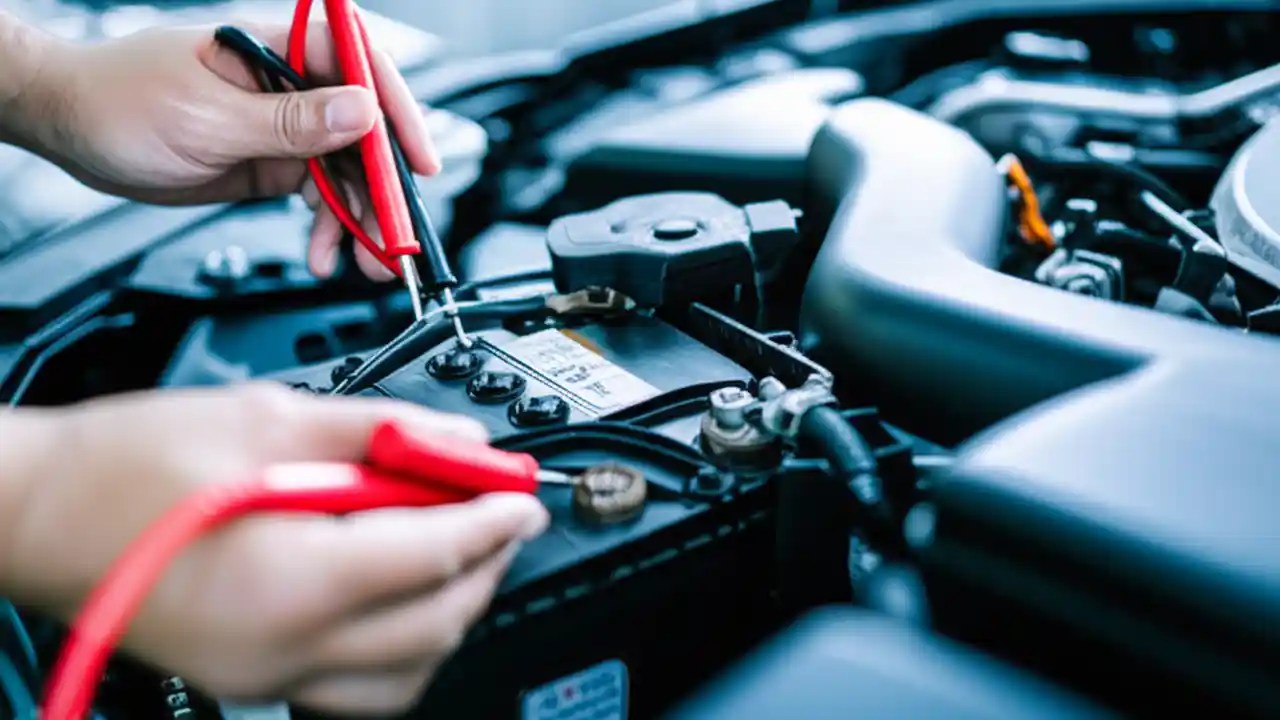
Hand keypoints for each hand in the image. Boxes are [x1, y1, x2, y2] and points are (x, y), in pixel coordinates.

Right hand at [0, 385, 547, 714]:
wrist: (37, 514)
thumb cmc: (124, 465)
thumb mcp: (267, 418)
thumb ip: (379, 431)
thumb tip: (458, 441)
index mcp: (294, 578)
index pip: (437, 555)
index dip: (497, 518)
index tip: (528, 495)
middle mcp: (286, 647)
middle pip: (437, 620)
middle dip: (487, 563)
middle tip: (504, 513)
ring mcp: (266, 677)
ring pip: (409, 670)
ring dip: (452, 609)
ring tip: (459, 548)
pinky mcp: (251, 680)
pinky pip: (361, 685)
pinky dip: (404, 645)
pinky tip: (402, 593)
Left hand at [14, 22, 436, 280]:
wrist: (72, 131)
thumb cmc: (118, 100)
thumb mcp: (206, 117)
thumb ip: (288, 121)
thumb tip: (359, 112)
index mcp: (274, 49)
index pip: (360, 67)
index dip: (397, 112)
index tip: (417, 161)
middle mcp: (289, 84)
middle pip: (363, 131)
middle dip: (383, 187)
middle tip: (396, 235)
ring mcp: (284, 125)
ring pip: (346, 172)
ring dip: (360, 219)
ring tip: (365, 261)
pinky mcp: (273, 162)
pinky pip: (319, 196)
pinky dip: (329, 228)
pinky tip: (324, 252)